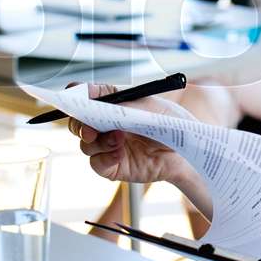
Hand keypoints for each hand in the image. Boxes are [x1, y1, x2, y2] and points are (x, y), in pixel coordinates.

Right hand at [64, 83, 210, 217]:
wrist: (189, 152)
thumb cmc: (174, 124)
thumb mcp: (155, 109)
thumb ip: (130, 107)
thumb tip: (107, 106)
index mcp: (115, 103)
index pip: (87, 95)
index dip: (75, 95)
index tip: (72, 96)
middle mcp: (107, 124)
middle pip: (78, 122)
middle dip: (79, 124)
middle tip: (90, 128)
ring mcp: (109, 145)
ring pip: (86, 144)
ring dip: (98, 142)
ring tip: (119, 139)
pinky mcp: (114, 166)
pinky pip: (97, 164)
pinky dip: (104, 159)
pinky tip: (119, 155)